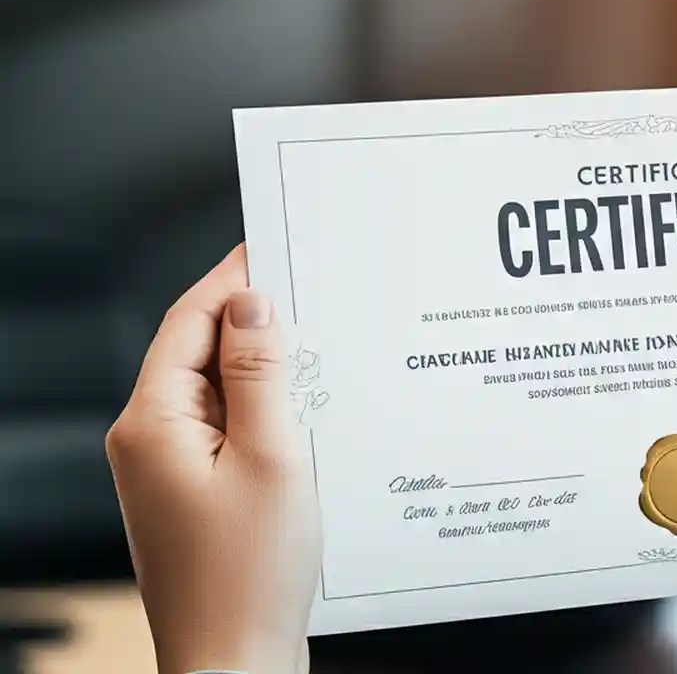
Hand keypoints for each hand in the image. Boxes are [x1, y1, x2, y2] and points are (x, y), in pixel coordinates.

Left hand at [107, 244, 319, 672]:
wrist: (235, 665)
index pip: (189, 321)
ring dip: (269, 375)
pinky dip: (269, 416)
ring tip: (324, 365)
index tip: (274, 247)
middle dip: (258, 326)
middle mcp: (150, 441)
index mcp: (152, 423)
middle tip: (318, 302)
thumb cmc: (247, 579)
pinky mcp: (198, 496)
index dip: (234, 280)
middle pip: (201, 353)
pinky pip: (231, 432)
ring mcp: (172, 471)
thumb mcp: (271, 457)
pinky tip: (309, 421)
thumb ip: (261, 374)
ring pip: (221, 394)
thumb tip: (254, 306)